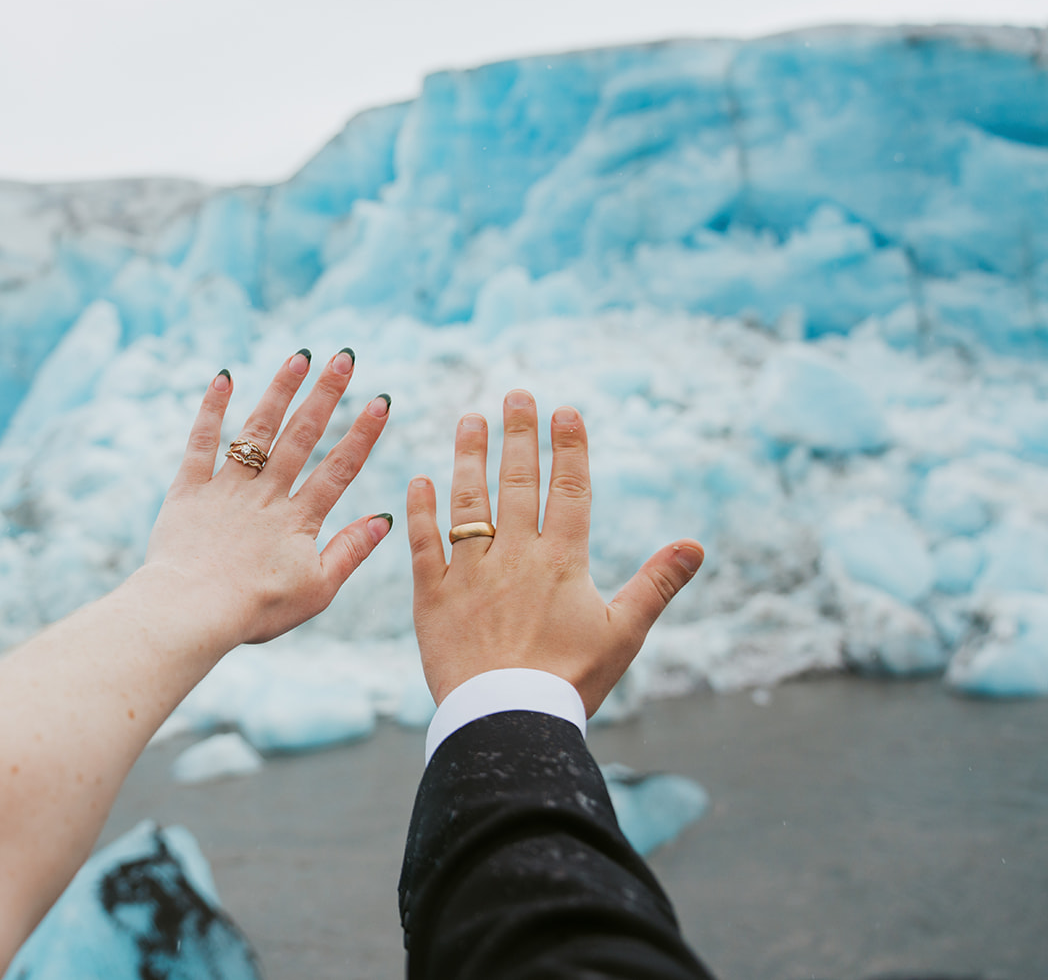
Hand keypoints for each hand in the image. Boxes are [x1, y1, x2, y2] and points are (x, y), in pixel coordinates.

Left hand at [141, 349, 392, 646]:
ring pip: (257, 430)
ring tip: (299, 357)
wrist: (191, 612)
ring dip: (279, 391)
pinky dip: (211, 409)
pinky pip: (201, 443)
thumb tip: (385, 518)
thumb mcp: (316, 590)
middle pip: (301, 437)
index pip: (339, 469)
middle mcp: (265, 495)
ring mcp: (226, 489)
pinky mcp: (188, 490)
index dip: (363, 434)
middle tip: (345, 357)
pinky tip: (224, 377)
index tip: (382, 400)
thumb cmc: (256, 609)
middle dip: (326, 395)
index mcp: (298, 520)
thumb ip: (350, 551)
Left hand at [407, 390, 702, 715]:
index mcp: (562, 561)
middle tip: (515, 395)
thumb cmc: (571, 681)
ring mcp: (470, 572)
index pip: (568, 489)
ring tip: (468, 420)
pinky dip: (420, 510)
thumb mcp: (624, 633)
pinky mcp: (433, 596)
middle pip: (517, 482)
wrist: (506, 719)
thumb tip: (696, 545)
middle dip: (517, 435)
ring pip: (467, 501)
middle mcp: (514, 556)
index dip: (567, 448)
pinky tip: (419, 480)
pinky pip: (423, 544)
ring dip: (468, 457)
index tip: (564, 411)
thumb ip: (657, 584)